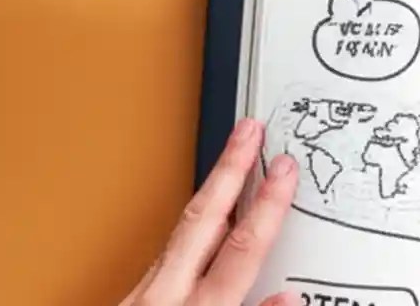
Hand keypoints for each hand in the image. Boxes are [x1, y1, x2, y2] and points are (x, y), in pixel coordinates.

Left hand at [120, 119, 298, 305]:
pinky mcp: (131, 299)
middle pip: (203, 218)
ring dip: (211, 189)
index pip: (240, 247)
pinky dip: (190, 225)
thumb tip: (288, 297)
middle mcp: (164, 294)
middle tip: (248, 130)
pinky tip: (204, 217)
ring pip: (180, 229)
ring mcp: (143, 294)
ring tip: (231, 158)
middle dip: (230, 169)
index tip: (284, 170)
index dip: (267, 204)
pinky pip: (164, 250)